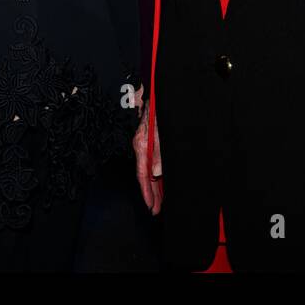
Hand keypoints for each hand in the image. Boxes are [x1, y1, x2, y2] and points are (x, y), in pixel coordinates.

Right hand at [132, 94, 162, 214]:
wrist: (155, 93)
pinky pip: (155, 163)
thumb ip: (158, 153)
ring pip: (151, 171)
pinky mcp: (153, 143)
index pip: (142, 175)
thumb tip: (156, 173)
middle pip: (146, 176)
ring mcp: (147, 146)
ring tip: (160, 203)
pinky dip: (159, 175)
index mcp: (141, 146)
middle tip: (156, 211)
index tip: (150, 205)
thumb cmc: (157, 109)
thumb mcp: (159, 131)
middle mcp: (142, 148)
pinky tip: (163, 183)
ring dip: (156, 187)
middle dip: (152, 194)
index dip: (146, 191)